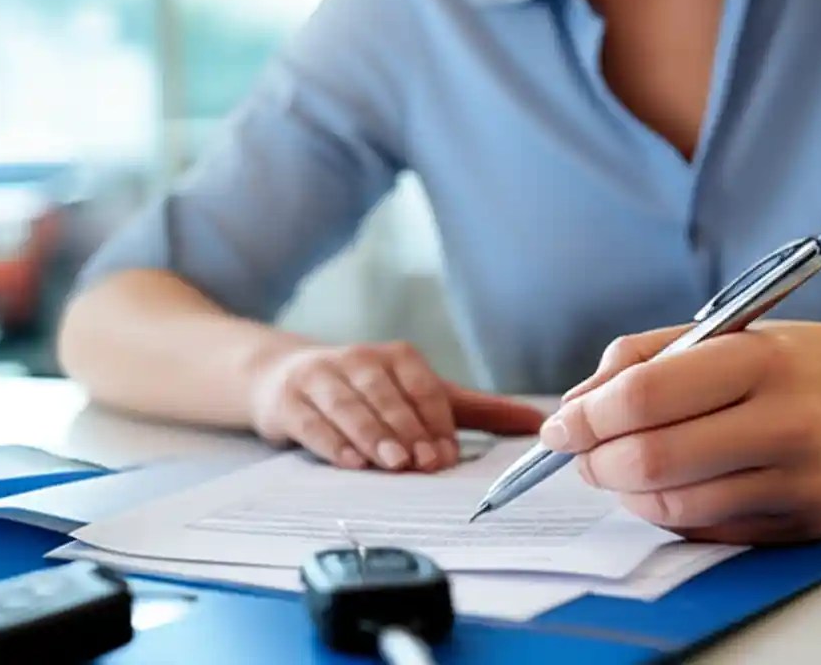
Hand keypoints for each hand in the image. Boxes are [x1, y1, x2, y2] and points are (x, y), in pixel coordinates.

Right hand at [249, 341, 543, 471]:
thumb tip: (535, 422)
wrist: (285, 378)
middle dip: (406, 429)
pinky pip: (312, 421)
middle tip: (423, 463)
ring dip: (371, 434)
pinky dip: (331, 441)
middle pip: (386, 395)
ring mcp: (321, 377)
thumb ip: (475, 410)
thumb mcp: (418, 396)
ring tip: (391, 463)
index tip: (446, 455)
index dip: (435, 421)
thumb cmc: (366, 393)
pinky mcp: (290, 399)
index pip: (423, 387)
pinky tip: (349, 462)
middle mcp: (359, 360)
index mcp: (397, 358)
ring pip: (349, 406)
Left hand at [545, 323, 820, 542]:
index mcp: (759, 360)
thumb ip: (643, 358)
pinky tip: (664, 488)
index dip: (586, 417)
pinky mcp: (803, 526)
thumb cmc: (803, 363)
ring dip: (624, 492)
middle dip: (594, 460)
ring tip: (618, 468)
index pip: (645, 396)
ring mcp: (799, 481)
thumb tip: (574, 407)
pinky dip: (666, 514)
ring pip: (673, 507)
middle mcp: (786, 422)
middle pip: (651, 459)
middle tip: (580, 452)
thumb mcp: (729, 332)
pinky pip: (706, 532)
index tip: (559, 425)